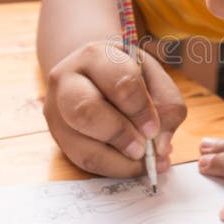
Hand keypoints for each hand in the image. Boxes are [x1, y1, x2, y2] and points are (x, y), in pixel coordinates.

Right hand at [43, 40, 186, 176]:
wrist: (91, 72)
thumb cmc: (126, 74)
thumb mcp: (153, 77)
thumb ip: (167, 106)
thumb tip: (161, 145)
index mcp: (96, 56)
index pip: (119, 82)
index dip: (140, 110)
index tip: (155, 129)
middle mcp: (67, 80)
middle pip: (87, 111)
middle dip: (121, 134)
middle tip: (144, 148)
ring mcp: (56, 110)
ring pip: (80, 143)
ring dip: (117, 158)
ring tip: (142, 159)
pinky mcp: (58, 135)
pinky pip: (82, 161)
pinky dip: (112, 168)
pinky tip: (133, 166)